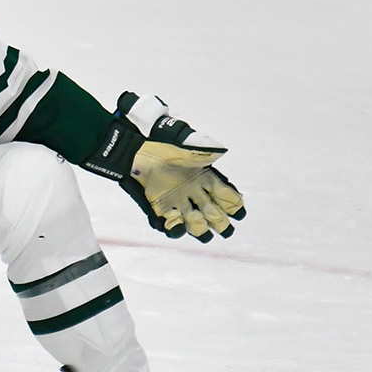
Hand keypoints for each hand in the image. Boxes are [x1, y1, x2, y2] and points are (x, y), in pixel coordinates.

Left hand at [84, 92, 245, 241]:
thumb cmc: (160, 143)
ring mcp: (177, 201)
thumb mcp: (184, 143)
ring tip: (199, 225)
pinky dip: (175, 229)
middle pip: (214, 214)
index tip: (238, 212)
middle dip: (220, 223)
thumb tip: (220, 151)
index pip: (225, 195)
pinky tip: (178, 227)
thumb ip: (203, 148)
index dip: (233, 204)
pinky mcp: (159, 208)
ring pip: (195, 223)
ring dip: (199, 228)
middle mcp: (193, 192)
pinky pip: (170, 224)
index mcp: (204, 177)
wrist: (133, 150)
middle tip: (224, 228)